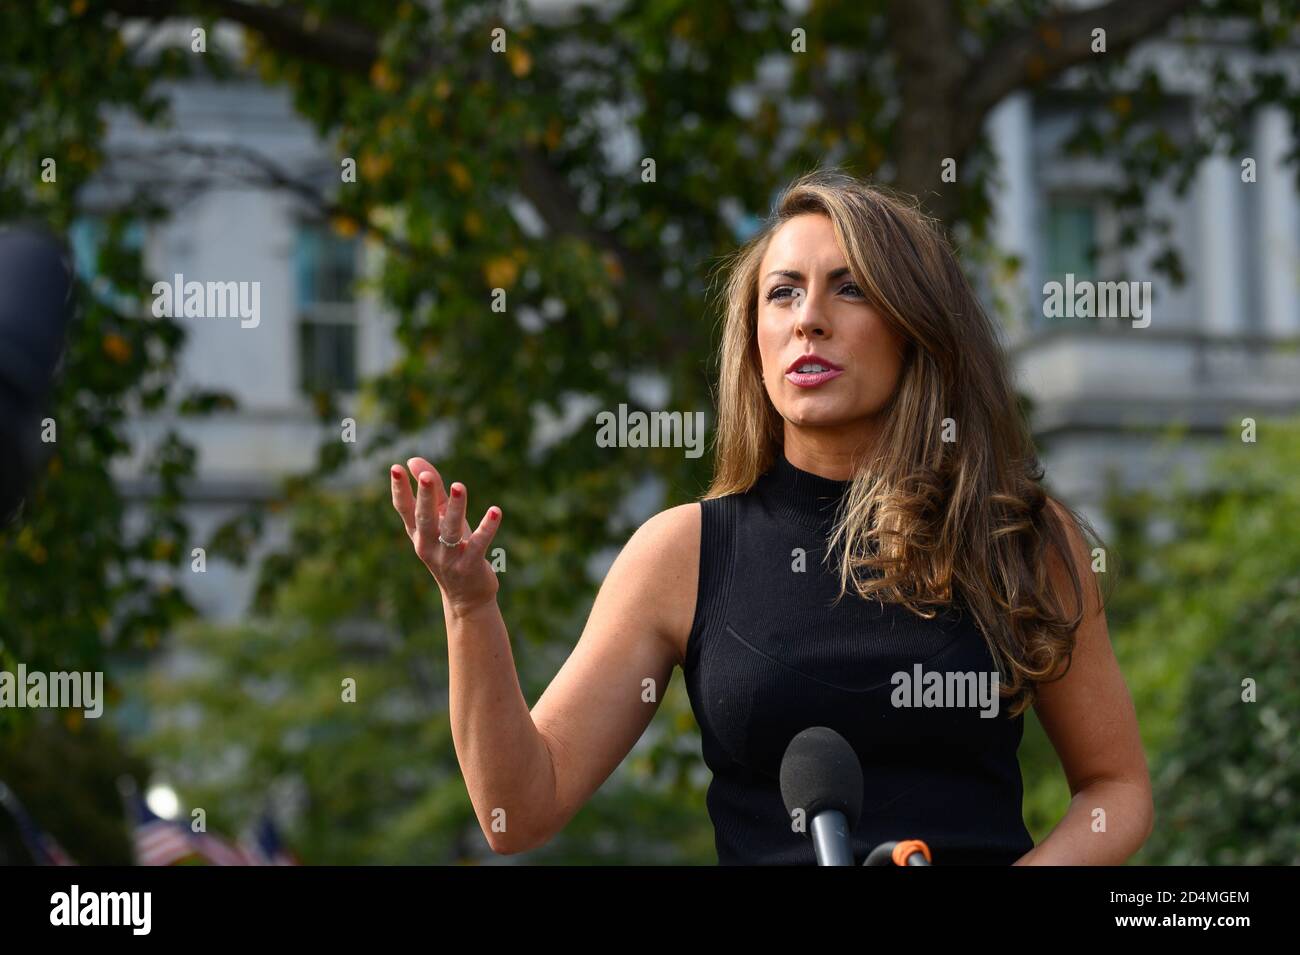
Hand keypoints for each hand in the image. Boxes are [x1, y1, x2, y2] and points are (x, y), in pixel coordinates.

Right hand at [390, 457, 502, 615]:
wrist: (466, 596)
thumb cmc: (451, 549)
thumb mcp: (440, 520)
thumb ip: (431, 491)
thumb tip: (413, 460)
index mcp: (417, 533)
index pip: (405, 509)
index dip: (399, 489)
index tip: (396, 467)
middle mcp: (428, 545)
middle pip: (425, 519)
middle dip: (426, 497)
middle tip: (427, 476)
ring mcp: (448, 557)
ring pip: (450, 530)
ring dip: (455, 508)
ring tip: (459, 486)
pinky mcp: (470, 565)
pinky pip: (478, 544)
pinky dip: (487, 528)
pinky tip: (495, 512)